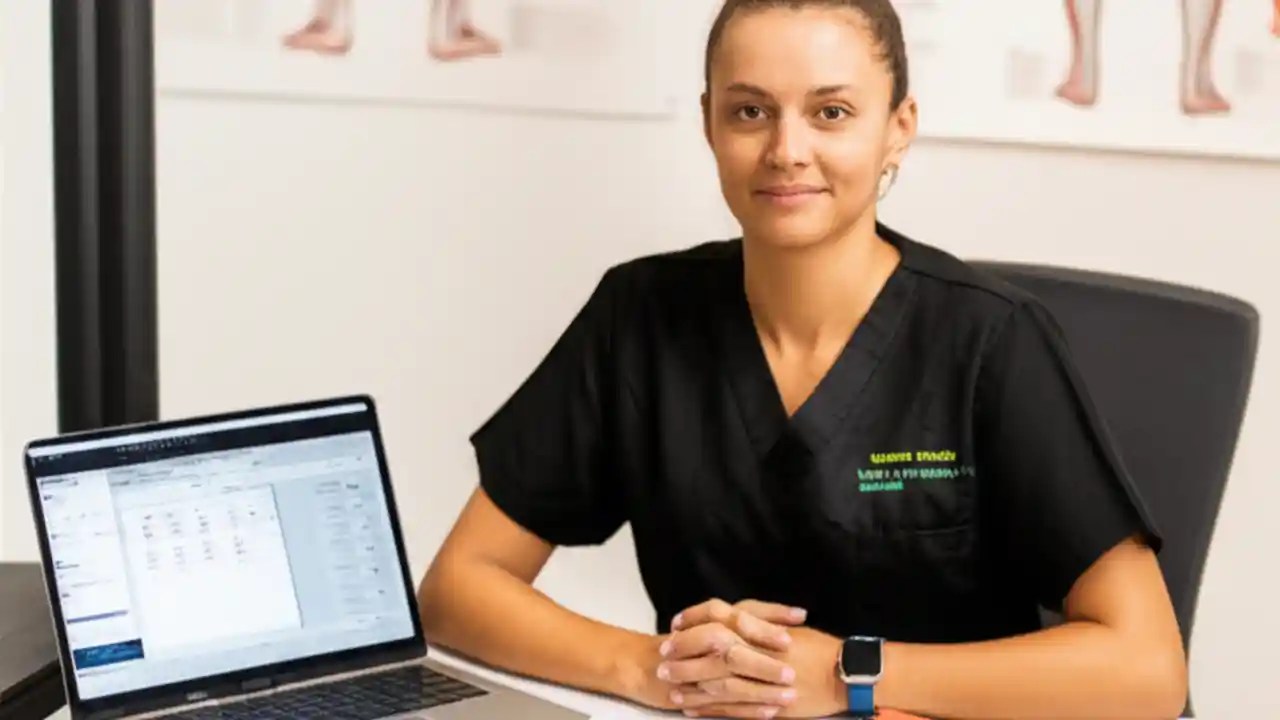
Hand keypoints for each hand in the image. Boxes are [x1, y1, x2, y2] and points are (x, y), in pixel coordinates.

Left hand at [665, 624, 845, 717]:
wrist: (845, 674)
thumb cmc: (819, 648)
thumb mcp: (786, 627)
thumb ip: (757, 623)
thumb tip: (732, 620)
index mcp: (760, 626)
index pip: (717, 615)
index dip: (692, 619)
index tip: (675, 625)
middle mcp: (757, 649)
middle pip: (710, 648)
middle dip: (684, 654)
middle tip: (662, 658)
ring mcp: (761, 679)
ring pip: (715, 681)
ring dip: (690, 684)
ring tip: (670, 688)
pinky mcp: (766, 704)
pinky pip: (730, 707)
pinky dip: (708, 708)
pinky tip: (691, 708)